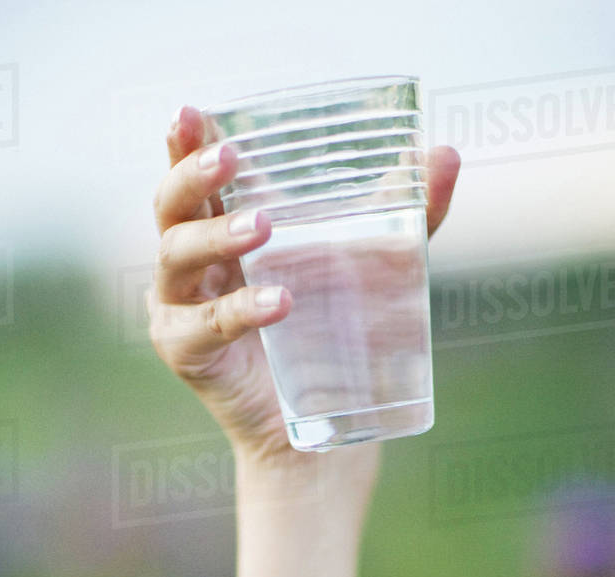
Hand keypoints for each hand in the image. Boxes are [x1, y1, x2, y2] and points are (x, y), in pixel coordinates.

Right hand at [148, 105, 459, 476]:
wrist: (320, 427)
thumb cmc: (335, 335)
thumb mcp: (373, 265)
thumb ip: (404, 212)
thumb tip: (444, 154)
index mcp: (220, 228)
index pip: (195, 175)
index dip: (185, 140)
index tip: (193, 110)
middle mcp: (189, 262)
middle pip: (170, 206)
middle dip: (193, 175)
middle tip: (230, 157)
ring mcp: (180, 306)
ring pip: (176, 255)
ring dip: (218, 234)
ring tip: (264, 225)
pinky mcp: (186, 352)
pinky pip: (207, 324)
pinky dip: (242, 308)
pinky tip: (280, 300)